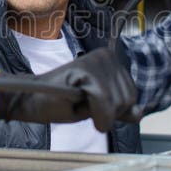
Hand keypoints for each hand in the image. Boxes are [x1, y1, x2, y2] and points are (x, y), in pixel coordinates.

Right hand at [0, 48, 139, 131]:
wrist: (31, 100)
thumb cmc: (61, 103)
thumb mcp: (96, 108)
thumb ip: (118, 109)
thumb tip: (139, 113)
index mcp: (109, 61)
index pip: (130, 95)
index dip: (112, 110)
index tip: (89, 103)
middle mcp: (106, 56)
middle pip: (127, 99)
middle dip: (107, 112)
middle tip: (81, 103)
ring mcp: (96, 62)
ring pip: (116, 103)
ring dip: (97, 113)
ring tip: (77, 101)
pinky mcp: (86, 71)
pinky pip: (103, 104)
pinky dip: (93, 113)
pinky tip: (75, 104)